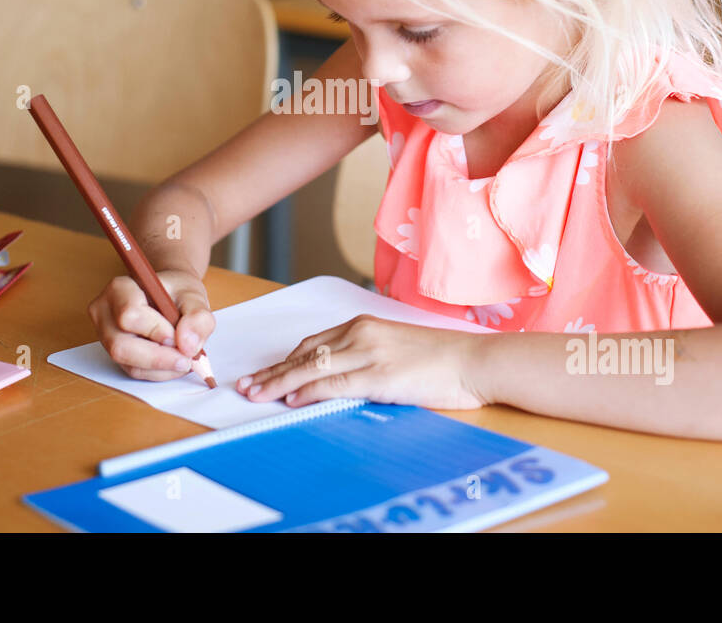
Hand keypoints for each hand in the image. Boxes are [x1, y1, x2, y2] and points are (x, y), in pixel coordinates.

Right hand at [86, 269, 214, 380]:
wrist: (171, 297)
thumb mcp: (194, 296)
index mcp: (120, 289)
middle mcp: (105, 313)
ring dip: (163, 367)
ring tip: (185, 357)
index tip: (178, 336)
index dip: (155, 330)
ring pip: (129, 364)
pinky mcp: (115, 354)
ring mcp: (106, 336)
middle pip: (121, 346)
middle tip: (187, 358)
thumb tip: (188, 346)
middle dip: (158, 358)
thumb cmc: (177, 292)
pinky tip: (174, 361)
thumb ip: (198, 317)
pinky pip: (135, 372)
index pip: (129, 315)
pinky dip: (160, 372)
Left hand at [234, 315, 487, 409]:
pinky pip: (334, 383)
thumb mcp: (396, 351)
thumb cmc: (443, 360)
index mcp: (364, 324)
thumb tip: (338, 379)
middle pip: (305, 353)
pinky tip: (290, 398)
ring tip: (255, 393)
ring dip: (279, 381)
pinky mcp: (380, 375)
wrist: (475, 361)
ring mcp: (370, 353)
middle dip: (272, 371)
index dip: (284, 360)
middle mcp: (362, 333)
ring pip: (311, 367)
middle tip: (246, 384)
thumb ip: (366, 358)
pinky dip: (308, 391)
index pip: (312, 343)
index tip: (263, 373)